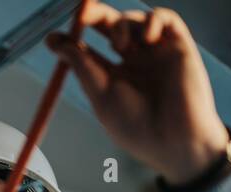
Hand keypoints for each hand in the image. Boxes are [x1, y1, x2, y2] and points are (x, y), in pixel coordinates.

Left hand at [46, 4, 229, 185]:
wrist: (174, 140)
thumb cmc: (137, 126)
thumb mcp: (100, 94)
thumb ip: (81, 64)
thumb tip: (55, 42)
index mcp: (114, 77)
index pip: (90, 49)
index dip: (71, 39)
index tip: (52, 39)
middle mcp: (134, 62)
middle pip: (110, 27)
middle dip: (94, 15)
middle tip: (80, 13)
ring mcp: (156, 53)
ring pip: (134, 20)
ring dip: (121, 24)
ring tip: (119, 44)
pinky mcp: (178, 46)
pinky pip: (165, 19)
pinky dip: (152, 19)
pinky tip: (147, 37)